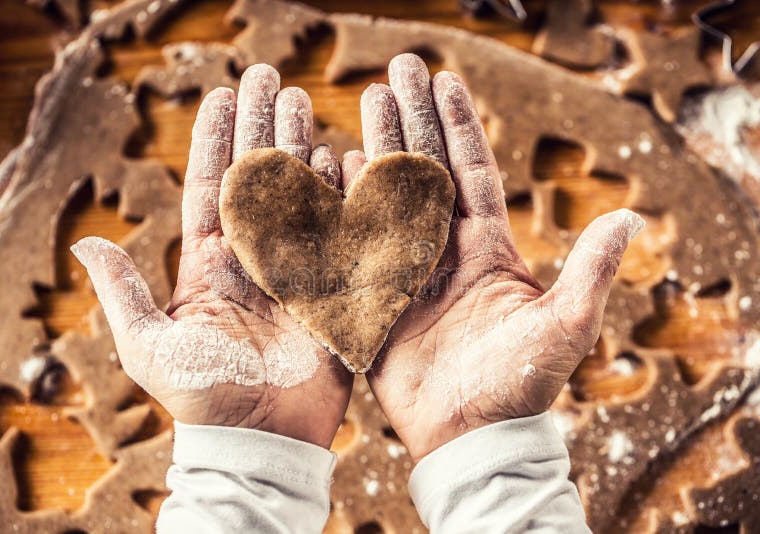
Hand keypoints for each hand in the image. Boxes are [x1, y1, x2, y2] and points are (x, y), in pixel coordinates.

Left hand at [72, 65, 352, 448]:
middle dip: (264, 126)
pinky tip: (342, 158)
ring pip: (299, 195)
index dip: (217, 140)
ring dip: (302, 149)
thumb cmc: (200, 398)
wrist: (259, 439)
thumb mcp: (148, 346)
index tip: (224, 95)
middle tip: (272, 79)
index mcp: (210, 264)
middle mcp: (252, 257)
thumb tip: (89, 241)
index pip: (213, 187)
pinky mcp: (329, 289)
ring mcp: (293, 269)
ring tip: (304, 105)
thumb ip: (123, 292)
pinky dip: (341, 196)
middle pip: (259, 178)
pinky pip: (337, 233)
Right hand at [362, 54, 643, 461]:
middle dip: (412, 120)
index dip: (458, 126)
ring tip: (363, 104)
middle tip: (395, 71)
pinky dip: (345, 209)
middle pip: (426, 172)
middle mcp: (446, 253)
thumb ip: (590, 273)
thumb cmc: (522, 387)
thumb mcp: (565, 326)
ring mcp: (408, 273)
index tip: (443, 80)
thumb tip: (629, 216)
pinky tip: (334, 171)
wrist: (472, 437)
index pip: (472, 172)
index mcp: (488, 251)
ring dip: (378, 150)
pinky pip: (357, 247)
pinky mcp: (376, 299)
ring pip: (389, 199)